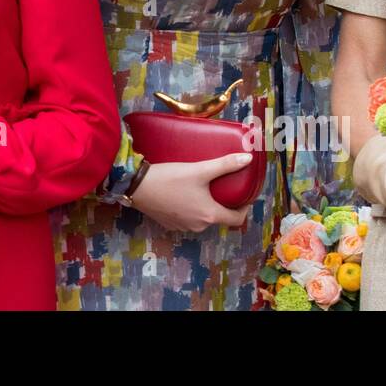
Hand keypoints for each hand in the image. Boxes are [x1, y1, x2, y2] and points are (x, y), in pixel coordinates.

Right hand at [127, 156, 255, 233]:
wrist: (137, 186)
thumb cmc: (170, 179)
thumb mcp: (199, 169)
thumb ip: (225, 164)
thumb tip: (248, 158)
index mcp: (209, 215)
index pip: (236, 219)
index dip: (244, 208)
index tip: (244, 196)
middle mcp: (198, 225)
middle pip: (218, 217)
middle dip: (222, 203)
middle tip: (221, 186)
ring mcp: (182, 226)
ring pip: (202, 218)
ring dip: (205, 206)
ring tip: (203, 188)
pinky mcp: (169, 224)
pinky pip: (187, 218)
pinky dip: (190, 209)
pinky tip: (184, 194)